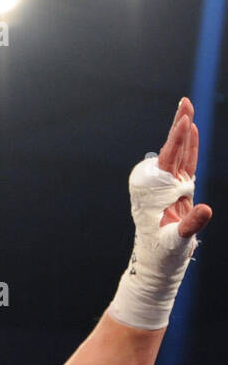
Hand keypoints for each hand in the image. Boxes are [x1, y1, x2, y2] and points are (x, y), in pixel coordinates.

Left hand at [157, 97, 211, 239]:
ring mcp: (171, 185)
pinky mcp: (179, 190)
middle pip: (173, 149)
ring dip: (183, 130)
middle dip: (179, 125)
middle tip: (185, 101)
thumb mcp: (177, 240)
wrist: (157, 262)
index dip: (178, 140)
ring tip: (186, 107)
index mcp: (158, 191)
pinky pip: (186, 164)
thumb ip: (191, 224)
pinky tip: (191, 130)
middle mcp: (163, 184)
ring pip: (179, 152)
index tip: (185, 121)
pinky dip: (189, 146)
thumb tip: (206, 210)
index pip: (170, 159)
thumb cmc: (162, 253)